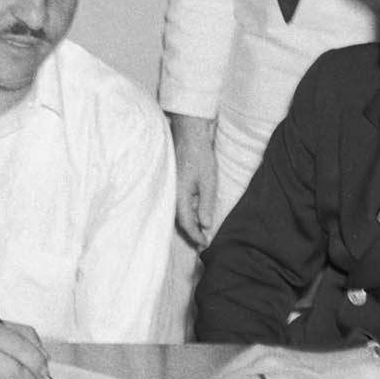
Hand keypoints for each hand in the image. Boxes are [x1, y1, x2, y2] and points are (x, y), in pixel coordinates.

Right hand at [169, 114, 218, 246]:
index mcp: (179, 195)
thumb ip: (206, 205)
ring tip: (200, 232)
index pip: (186, 223)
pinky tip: (194, 213)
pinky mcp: (173, 183)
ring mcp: (171, 188)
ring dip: (189, 223)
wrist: (189, 134)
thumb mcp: (208, 182)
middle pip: (179, 220)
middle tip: (202, 243)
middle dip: (191, 233)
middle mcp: (171, 194)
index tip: (205, 244)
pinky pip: (178, 203)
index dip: (195, 236)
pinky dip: (186, 212)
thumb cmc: (200, 156)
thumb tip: (205, 225)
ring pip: (178, 212)